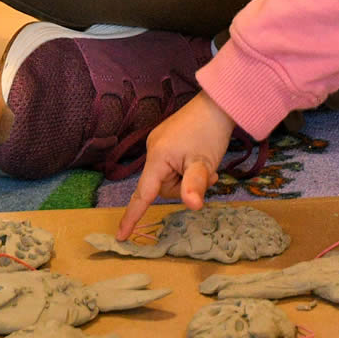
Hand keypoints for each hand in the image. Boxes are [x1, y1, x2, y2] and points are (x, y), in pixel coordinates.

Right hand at [118, 93, 236, 239]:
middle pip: (162, 187)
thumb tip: (192, 206)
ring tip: (206, 165)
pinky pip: (172, 164)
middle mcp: (152, 150)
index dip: (132, 217)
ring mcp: (159, 143)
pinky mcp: (167, 140)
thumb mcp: (203, 162)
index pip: (142, 195)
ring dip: (188, 177)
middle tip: (207, 174)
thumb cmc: (209, 131)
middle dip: (184, 186)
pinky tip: (200, 156)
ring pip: (169, 177)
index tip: (121, 237)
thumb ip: (194, 185)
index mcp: (157, 157)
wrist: (217, 102)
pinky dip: (187, 167)